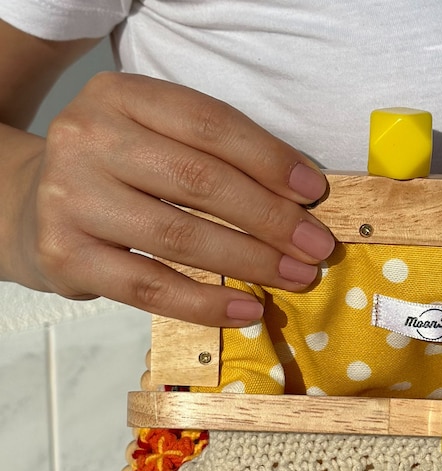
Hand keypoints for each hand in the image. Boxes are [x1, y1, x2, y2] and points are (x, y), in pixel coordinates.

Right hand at [8, 72, 333, 324]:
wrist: (31, 207)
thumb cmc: (117, 176)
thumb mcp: (156, 142)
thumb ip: (214, 159)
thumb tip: (300, 202)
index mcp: (121, 96)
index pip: (209, 124)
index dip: (270, 160)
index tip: (314, 194)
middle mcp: (89, 137)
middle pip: (200, 181)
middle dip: (271, 219)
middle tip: (316, 247)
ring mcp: (72, 197)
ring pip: (179, 236)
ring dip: (251, 261)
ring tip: (296, 278)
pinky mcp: (66, 255)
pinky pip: (151, 286)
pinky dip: (207, 302)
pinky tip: (247, 309)